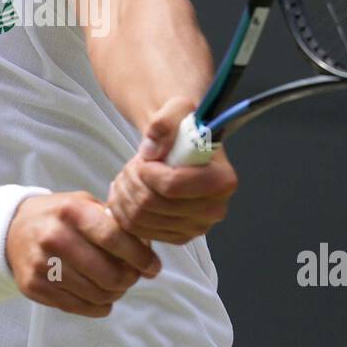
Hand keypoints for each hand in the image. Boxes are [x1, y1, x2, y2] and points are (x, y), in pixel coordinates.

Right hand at [6, 191, 160, 317]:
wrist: (12, 230)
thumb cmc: (59, 216)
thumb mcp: (83, 204)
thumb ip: (113, 221)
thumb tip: (147, 249)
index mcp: (71, 211)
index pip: (114, 238)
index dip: (140, 256)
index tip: (153, 266)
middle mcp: (53, 237)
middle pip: (108, 274)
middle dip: (130, 280)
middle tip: (134, 277)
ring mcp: (42, 265)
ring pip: (96, 295)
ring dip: (115, 294)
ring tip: (117, 285)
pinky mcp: (34, 287)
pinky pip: (79, 307)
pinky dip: (98, 306)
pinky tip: (101, 297)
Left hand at [107, 97, 238, 244]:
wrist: (184, 147)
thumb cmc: (184, 130)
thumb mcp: (177, 109)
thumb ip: (164, 122)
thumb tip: (151, 150)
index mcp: (222, 180)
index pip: (173, 185)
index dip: (148, 172)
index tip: (144, 158)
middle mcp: (214, 210)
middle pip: (153, 204)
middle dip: (133, 180)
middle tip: (132, 165)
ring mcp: (196, 227)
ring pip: (140, 218)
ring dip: (125, 194)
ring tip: (128, 175)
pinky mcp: (178, 237)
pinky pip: (137, 230)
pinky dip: (123, 210)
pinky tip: (128, 191)